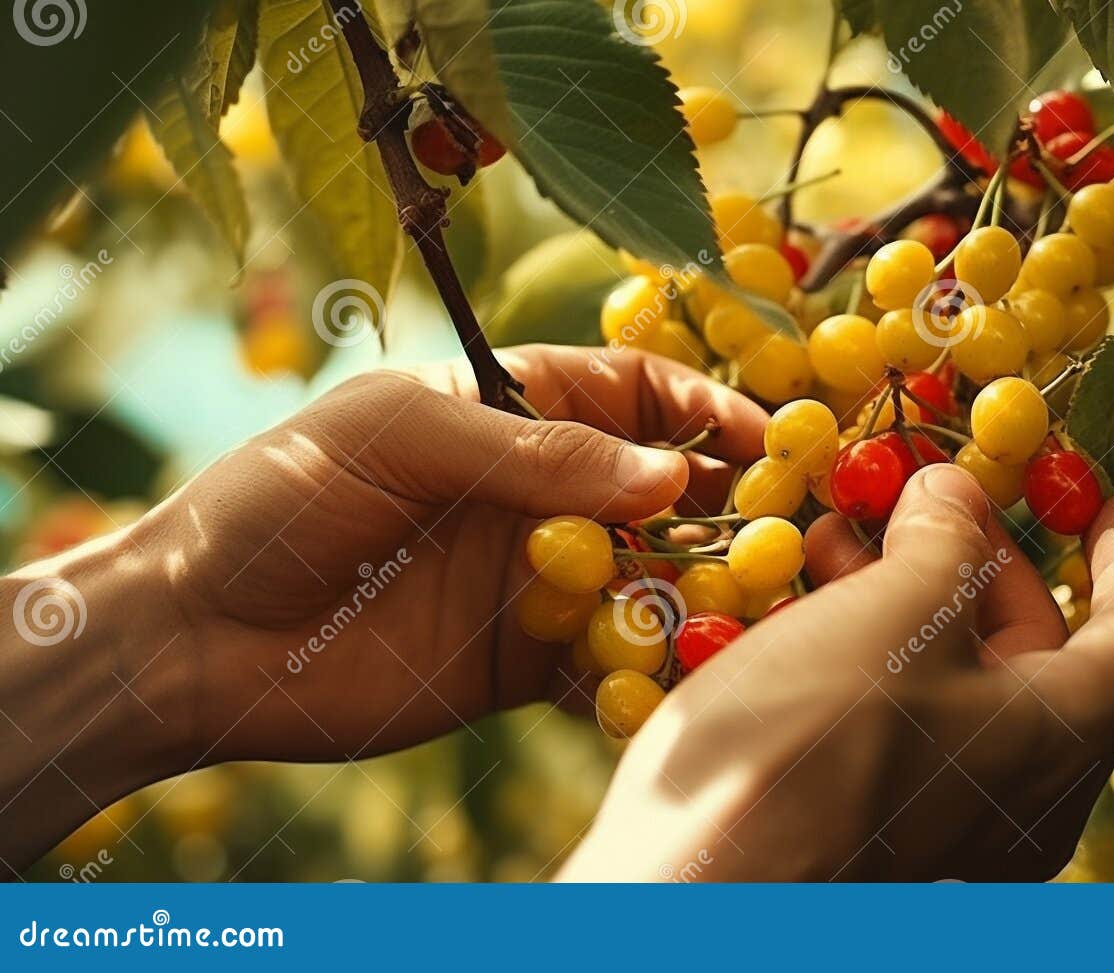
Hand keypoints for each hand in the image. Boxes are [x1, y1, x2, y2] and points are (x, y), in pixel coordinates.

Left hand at [0, 344, 766, 865]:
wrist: (195, 638)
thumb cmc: (283, 501)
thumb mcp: (404, 441)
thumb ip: (537, 455)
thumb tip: (667, 474)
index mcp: (514, 415)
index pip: (638, 396)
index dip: (707, 411)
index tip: (769, 442)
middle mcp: (541, 497)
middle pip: (665, 495)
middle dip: (732, 513)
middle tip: (794, 543)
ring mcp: (536, 582)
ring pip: (651, 584)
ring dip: (707, 601)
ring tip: (758, 622)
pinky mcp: (522, 665)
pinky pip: (609, 667)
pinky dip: (650, 678)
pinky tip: (682, 689)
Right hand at [561, 466, 1113, 881]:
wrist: (693, 891)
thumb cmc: (813, 745)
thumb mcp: (894, 612)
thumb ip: (945, 540)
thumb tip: (955, 496)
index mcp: (1063, 739)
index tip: (1105, 501)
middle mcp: (1025, 792)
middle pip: (1047, 655)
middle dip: (987, 560)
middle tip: (934, 498)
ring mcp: (954, 820)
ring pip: (962, 683)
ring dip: (915, 594)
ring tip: (845, 533)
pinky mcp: (881, 829)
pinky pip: (905, 722)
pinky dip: (875, 648)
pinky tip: (811, 600)